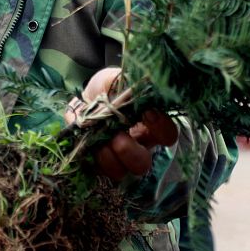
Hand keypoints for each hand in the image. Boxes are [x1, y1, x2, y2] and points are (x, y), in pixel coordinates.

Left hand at [65, 67, 177, 182]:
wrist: (81, 100)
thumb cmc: (106, 89)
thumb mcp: (117, 79)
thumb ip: (128, 82)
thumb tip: (137, 85)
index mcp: (149, 127)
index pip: (168, 135)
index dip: (161, 127)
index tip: (147, 112)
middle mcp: (137, 147)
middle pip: (143, 163)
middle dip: (129, 152)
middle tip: (118, 136)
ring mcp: (116, 159)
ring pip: (119, 171)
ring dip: (107, 156)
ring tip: (98, 139)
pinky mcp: (96, 164)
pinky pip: (96, 171)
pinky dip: (90, 157)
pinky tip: (86, 141)